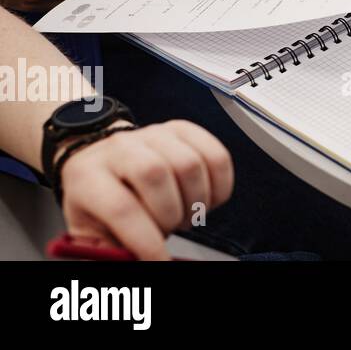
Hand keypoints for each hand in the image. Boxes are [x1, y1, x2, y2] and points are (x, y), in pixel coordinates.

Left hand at [59, 121, 233, 260]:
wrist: (103, 160)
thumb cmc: (98, 199)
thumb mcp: (90, 229)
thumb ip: (108, 251)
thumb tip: (136, 263)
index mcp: (88, 175)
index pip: (121, 208)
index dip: (146, 241)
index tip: (159, 261)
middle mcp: (120, 147)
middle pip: (157, 174)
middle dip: (171, 214)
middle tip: (170, 229)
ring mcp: (153, 133)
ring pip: (190, 164)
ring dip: (195, 202)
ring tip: (184, 213)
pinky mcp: (182, 129)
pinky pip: (216, 156)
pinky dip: (220, 186)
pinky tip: (205, 199)